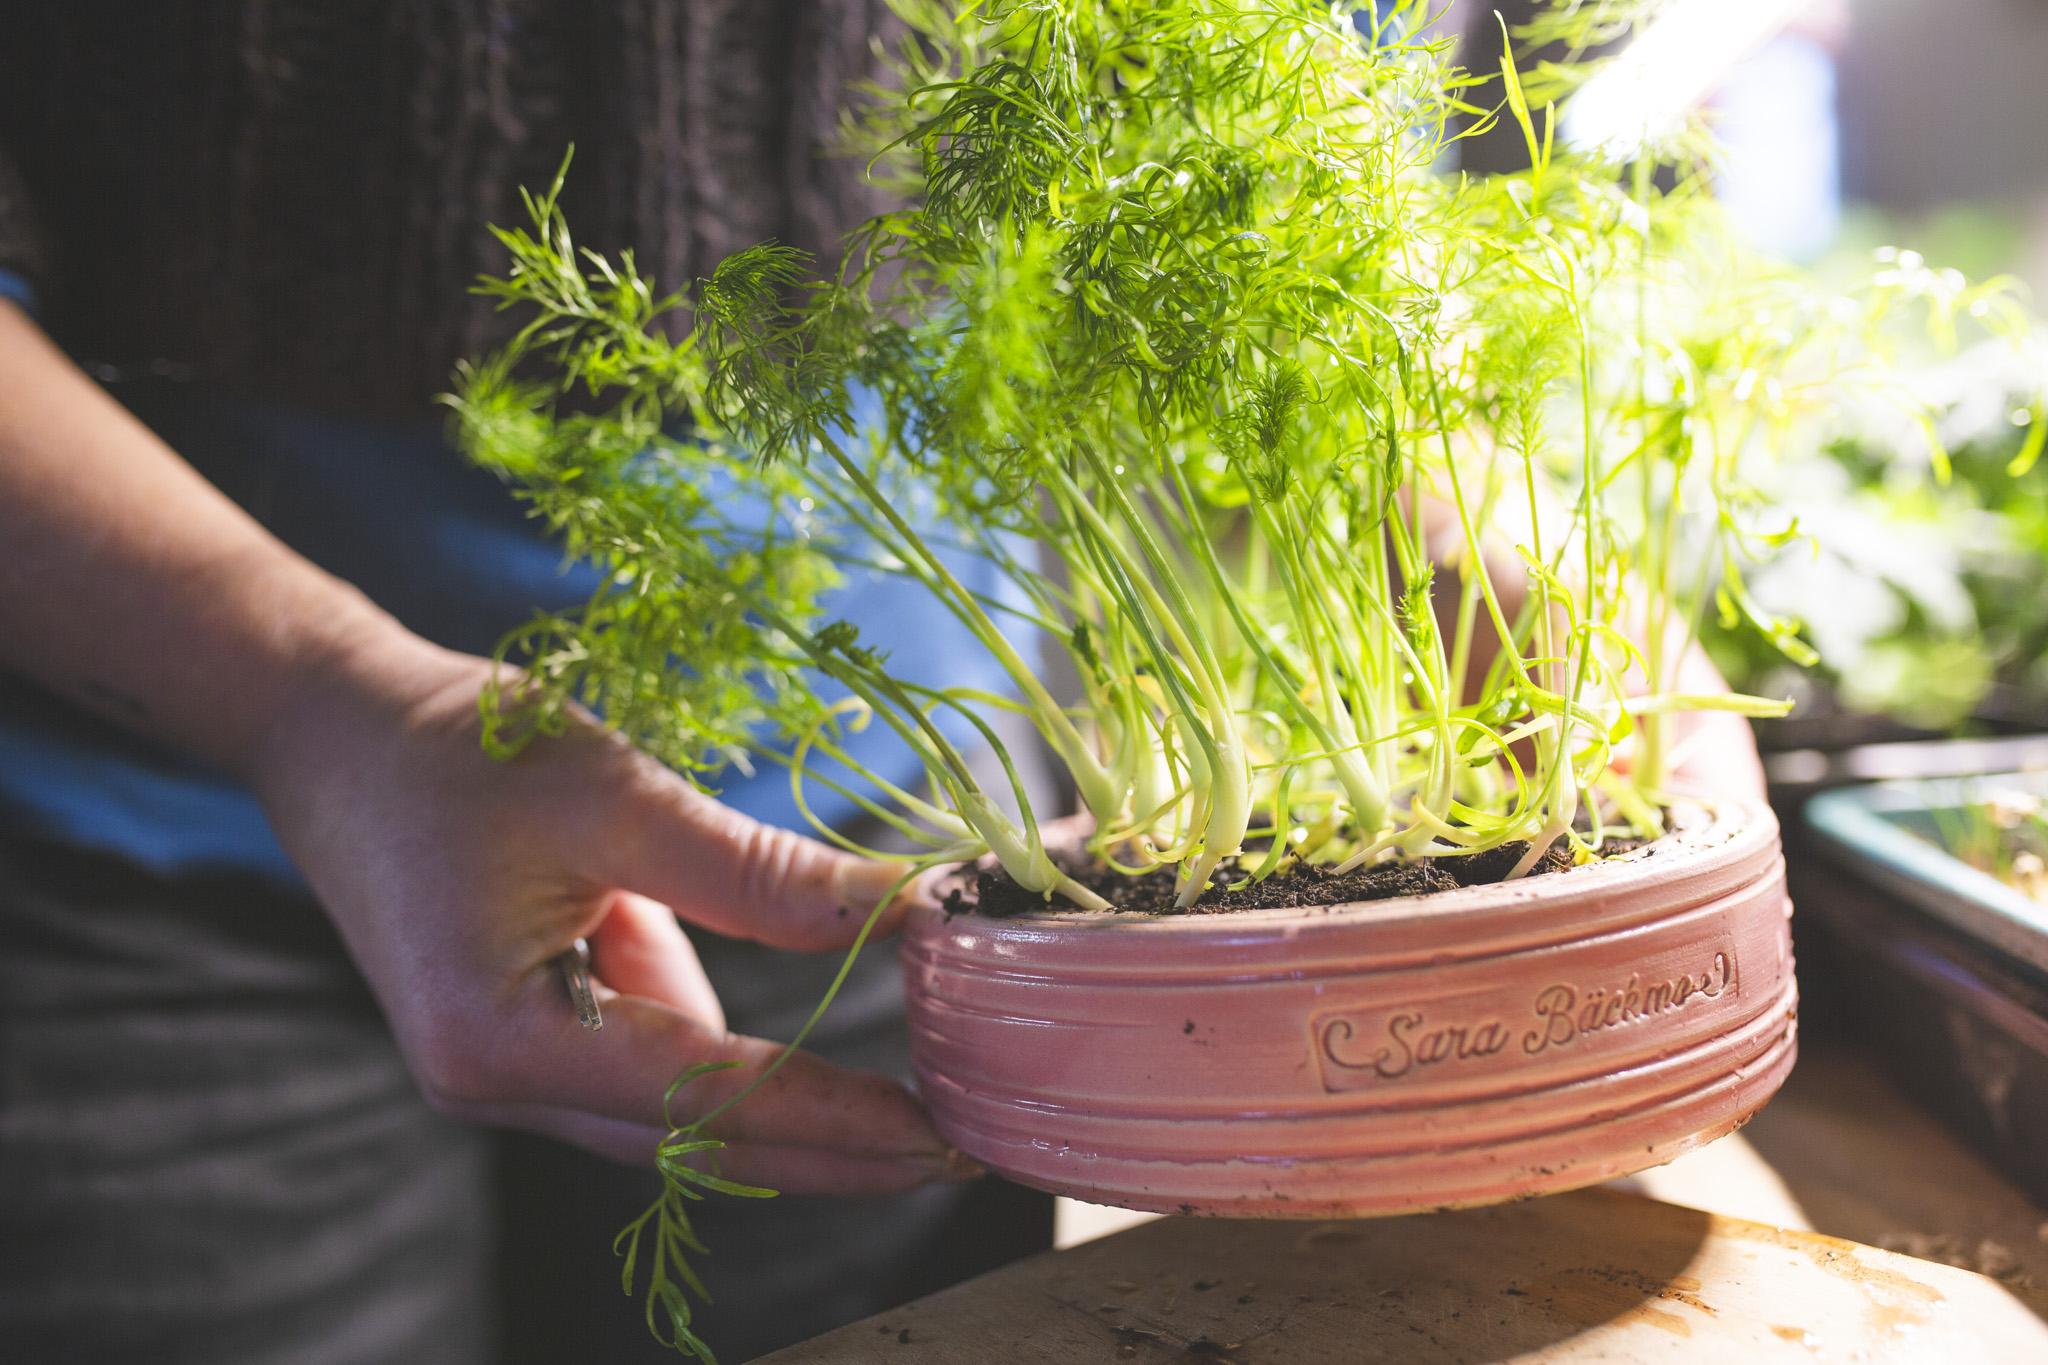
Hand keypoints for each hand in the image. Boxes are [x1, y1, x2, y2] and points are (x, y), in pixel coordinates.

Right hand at [248, 640, 964, 1194]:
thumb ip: (758, 873)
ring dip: (788, 1108)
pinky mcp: (526, 1040)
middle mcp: (495, 1085)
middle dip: (831, 1147)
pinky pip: (650, 1066)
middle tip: (958, 1149)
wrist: (333, 729)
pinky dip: (727, 1057)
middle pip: (698, 1145)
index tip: (942, 1135)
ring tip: (910, 1105)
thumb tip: (903, 908)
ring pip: (681, 1118)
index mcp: (501, 1039)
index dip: (835, 1120)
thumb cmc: (457, 748)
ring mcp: (506, 1072)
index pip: (706, 1103)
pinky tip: (789, 1041)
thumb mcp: (616, 798)